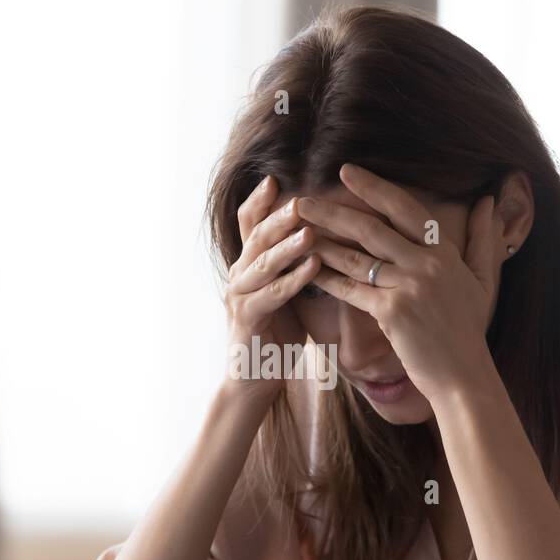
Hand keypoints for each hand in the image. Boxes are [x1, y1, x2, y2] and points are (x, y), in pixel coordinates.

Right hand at [222, 175, 320, 402]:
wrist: (253, 379)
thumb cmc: (276, 335)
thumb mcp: (284, 292)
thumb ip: (293, 264)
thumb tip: (321, 233)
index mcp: (247, 265)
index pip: (247, 224)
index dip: (258, 202)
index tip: (274, 179)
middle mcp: (238, 276)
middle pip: (255, 237)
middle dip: (279, 218)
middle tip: (302, 201)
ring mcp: (239, 297)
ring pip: (262, 263)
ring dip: (288, 245)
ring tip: (311, 230)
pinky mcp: (248, 320)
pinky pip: (272, 295)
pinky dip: (293, 279)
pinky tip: (314, 266)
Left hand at [296, 164, 508, 403]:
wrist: (464, 377)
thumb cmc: (469, 331)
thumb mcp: (485, 281)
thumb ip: (484, 239)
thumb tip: (489, 202)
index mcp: (444, 252)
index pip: (405, 210)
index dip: (374, 188)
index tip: (347, 173)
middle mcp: (426, 264)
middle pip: (371, 228)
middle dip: (333, 211)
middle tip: (302, 200)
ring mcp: (408, 287)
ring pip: (355, 257)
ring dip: (322, 241)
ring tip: (294, 229)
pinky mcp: (391, 312)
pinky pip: (351, 289)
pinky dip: (327, 278)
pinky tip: (305, 268)